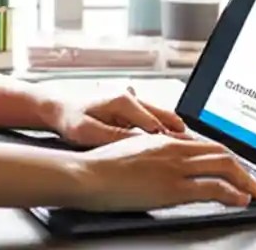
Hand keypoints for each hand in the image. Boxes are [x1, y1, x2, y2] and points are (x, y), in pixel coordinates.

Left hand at [48, 87, 188, 147]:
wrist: (57, 108)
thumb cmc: (70, 119)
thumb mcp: (88, 132)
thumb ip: (115, 137)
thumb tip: (140, 145)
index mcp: (124, 101)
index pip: (156, 124)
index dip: (170, 142)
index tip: (183, 157)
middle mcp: (132, 98)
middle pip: (166, 117)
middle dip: (181, 136)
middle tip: (197, 154)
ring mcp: (133, 102)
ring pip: (164, 117)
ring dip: (176, 133)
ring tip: (191, 151)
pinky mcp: (132, 109)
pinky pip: (156, 119)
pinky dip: (167, 131)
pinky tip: (174, 145)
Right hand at [73, 133, 255, 210]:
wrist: (86, 175)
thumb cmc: (100, 167)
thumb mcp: (130, 150)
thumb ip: (152, 152)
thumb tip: (164, 161)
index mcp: (163, 140)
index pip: (205, 144)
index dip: (226, 157)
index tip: (236, 169)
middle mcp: (173, 148)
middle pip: (221, 153)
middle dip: (244, 169)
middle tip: (255, 183)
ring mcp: (174, 167)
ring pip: (224, 166)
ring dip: (246, 181)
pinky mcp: (173, 187)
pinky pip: (213, 188)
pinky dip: (233, 193)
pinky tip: (241, 200)